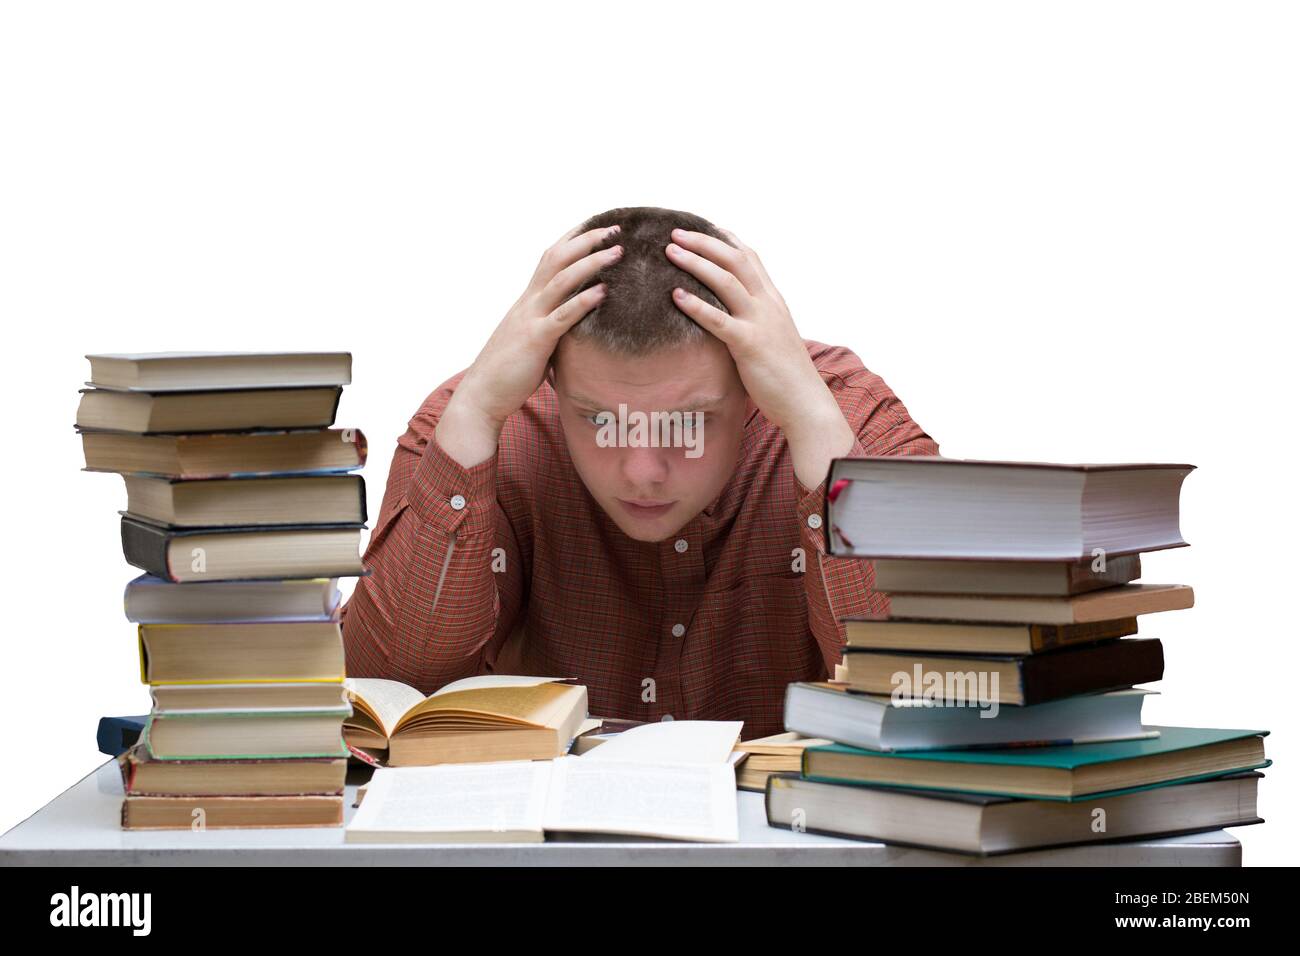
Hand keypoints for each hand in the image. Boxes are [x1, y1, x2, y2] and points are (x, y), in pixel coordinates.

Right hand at [437, 221, 622, 467]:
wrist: (482, 395)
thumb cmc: (509, 372)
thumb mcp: (533, 341)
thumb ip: (552, 327)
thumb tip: (576, 325)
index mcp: (528, 300)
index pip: (550, 259)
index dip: (573, 239)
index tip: (596, 226)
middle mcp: (528, 302)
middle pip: (557, 259)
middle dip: (586, 240)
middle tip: (615, 229)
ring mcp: (531, 319)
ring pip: (562, 280)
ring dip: (591, 263)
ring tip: (617, 251)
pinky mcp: (536, 340)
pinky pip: (562, 316)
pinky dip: (583, 301)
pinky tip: (604, 292)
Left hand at [665, 227, 854, 488]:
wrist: (806, 402)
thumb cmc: (786, 375)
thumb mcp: (773, 338)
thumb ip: (755, 321)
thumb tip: (732, 317)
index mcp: (774, 300)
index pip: (750, 257)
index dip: (726, 239)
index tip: (703, 225)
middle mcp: (768, 304)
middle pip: (735, 260)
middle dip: (704, 242)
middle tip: (675, 232)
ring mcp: (760, 322)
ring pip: (726, 281)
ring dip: (696, 262)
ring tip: (670, 251)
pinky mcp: (749, 344)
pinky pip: (719, 320)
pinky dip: (696, 305)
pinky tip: (675, 296)